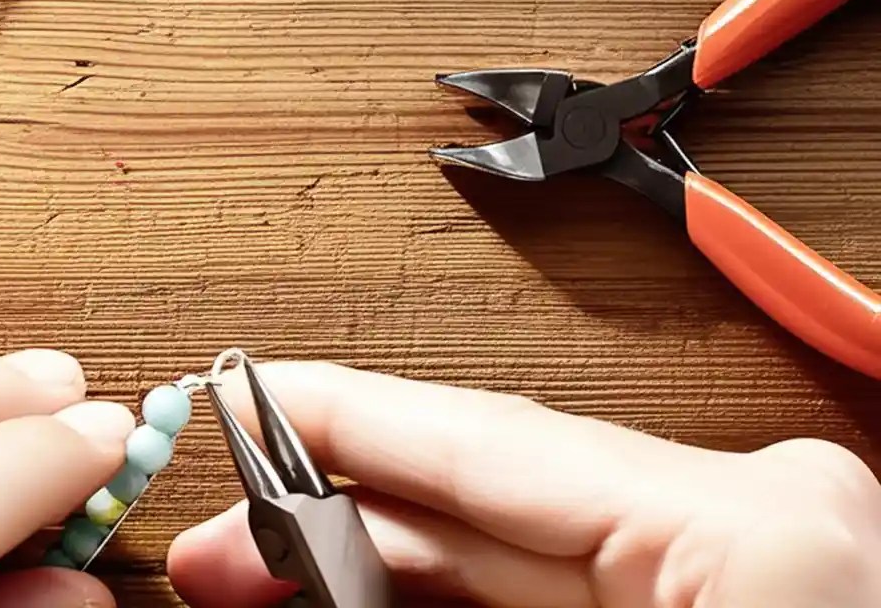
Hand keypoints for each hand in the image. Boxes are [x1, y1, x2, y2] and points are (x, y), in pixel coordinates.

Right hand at [167, 361, 880, 606]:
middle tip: (234, 549)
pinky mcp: (732, 599)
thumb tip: (315, 601)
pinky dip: (466, 600)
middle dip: (342, 521)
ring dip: (397, 567)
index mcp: (750, 529)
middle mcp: (758, 518)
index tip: (249, 405)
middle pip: (490, 493)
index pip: (486, 438)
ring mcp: (753, 559)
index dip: (342, 417)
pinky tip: (384, 604)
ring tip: (284, 584)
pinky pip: (569, 583)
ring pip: (523, 544)